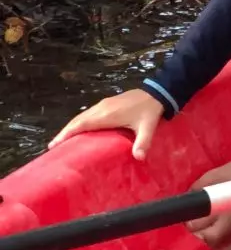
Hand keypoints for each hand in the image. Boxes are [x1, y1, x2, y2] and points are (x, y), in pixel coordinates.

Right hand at [49, 88, 164, 160]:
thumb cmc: (150, 110)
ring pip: (82, 116)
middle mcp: (101, 108)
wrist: (158, 91)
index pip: (81, 124)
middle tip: (52, 148)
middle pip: (77, 120)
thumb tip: (139, 158)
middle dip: (64, 133)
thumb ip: (143, 141)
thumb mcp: (148, 127)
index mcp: (106, 114)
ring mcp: (104, 104)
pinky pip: (88, 114)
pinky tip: (79, 130)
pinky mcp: (107, 103)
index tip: (53, 145)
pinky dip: (79, 122)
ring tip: (61, 141)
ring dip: (71, 127)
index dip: (66, 134)